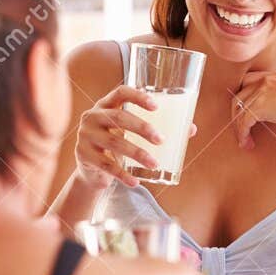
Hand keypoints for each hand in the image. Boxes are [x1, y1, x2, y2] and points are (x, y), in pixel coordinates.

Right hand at [74, 85, 195, 189]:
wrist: (92, 169)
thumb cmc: (117, 143)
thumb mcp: (131, 133)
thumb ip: (157, 128)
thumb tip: (191, 129)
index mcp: (106, 104)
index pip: (120, 92)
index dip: (138, 96)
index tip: (156, 106)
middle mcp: (93, 116)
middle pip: (119, 117)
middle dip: (142, 128)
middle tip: (161, 139)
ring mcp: (85, 136)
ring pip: (114, 143)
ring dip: (137, 154)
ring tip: (155, 164)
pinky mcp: (83, 155)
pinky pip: (106, 165)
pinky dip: (123, 174)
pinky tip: (136, 182)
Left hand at [230, 66, 275, 149]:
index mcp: (273, 76)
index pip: (248, 82)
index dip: (244, 97)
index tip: (246, 111)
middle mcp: (264, 81)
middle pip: (239, 96)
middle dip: (237, 113)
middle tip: (242, 128)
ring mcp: (259, 93)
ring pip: (238, 110)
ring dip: (239, 128)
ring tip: (244, 141)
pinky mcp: (258, 107)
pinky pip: (242, 122)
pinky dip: (242, 134)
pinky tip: (247, 143)